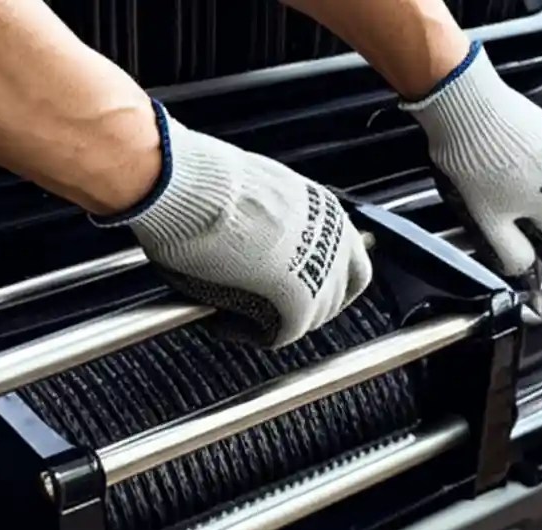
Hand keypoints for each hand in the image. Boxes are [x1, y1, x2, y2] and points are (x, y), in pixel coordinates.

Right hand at [93, 101, 372, 347]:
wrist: (193, 187)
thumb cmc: (206, 182)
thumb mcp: (256, 192)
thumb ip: (272, 220)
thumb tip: (255, 238)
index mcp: (325, 210)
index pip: (349, 262)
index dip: (322, 282)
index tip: (292, 287)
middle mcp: (332, 239)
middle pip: (335, 295)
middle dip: (298, 306)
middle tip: (261, 308)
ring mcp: (321, 270)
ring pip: (311, 318)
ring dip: (274, 320)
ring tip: (233, 311)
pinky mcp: (299, 300)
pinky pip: (280, 334)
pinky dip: (249, 333)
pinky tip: (221, 321)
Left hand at [403, 41, 541, 275]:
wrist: (468, 105)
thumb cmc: (477, 161)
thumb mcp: (489, 220)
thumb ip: (510, 251)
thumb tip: (521, 267)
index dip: (535, 255)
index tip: (518, 251)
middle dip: (526, 220)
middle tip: (493, 212)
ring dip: (524, 193)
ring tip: (492, 183)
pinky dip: (524, 168)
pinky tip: (498, 162)